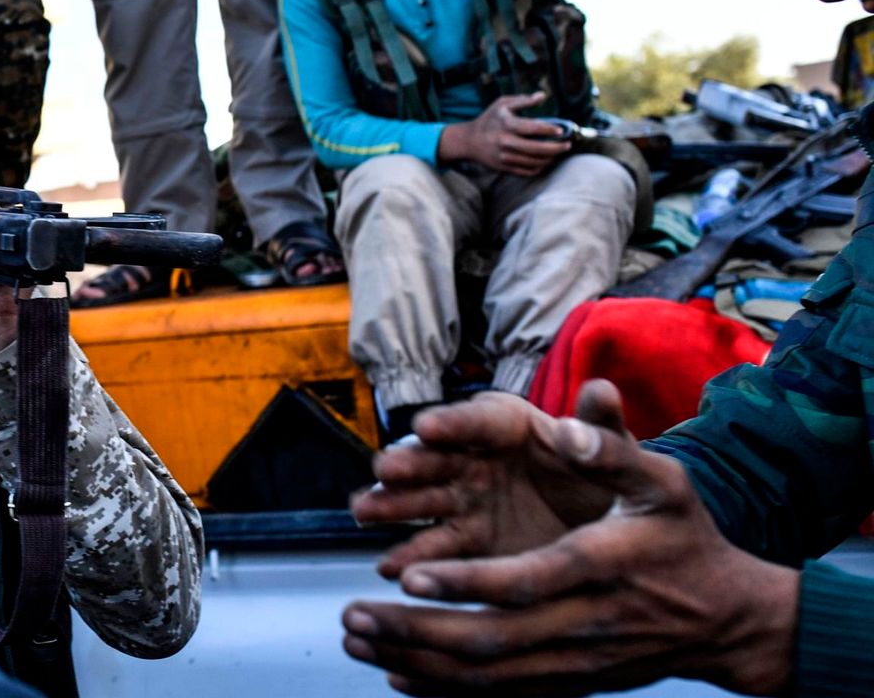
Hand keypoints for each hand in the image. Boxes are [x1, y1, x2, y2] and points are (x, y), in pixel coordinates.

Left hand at [343, 382, 799, 696]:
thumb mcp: (666, 482)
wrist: (727, 618)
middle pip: (493, 640)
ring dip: (416, 660)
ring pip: (488, 675)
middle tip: (354, 615)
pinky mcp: (570, 683)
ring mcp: (576, 662)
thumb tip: (579, 409)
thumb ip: (615, 448)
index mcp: (603, 567)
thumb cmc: (685, 539)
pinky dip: (444, 687)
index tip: (409, 576)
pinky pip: (500, 693)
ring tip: (357, 639)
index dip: (467, 583)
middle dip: (416, 630)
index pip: (527, 581)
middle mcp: (585, 624)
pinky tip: (396, 674)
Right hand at [354, 383, 628, 579]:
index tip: (426, 426)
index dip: (452, 423)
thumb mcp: (614, 452)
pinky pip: (434, 549)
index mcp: (509, 427)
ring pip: (421, 500)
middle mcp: (476, 459)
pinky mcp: (467, 542)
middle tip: (385, 469)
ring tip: (365, 512)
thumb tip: (602, 391)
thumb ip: (603, 427)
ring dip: (391, 504)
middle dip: (408, 462)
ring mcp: (466, 501)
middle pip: (436, 457)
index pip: (477, 421)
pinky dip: (412, 559)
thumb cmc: (609, 478)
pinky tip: (390, 567)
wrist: (608, 528)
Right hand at [438, 91, 569, 175]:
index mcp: (506, 124)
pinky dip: (539, 167)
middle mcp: (505, 141)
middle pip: (537, 148)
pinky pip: (527, 171)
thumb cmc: (489, 119)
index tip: (561, 131)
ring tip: (558, 153)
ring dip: (550, 158)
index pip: (533, 128)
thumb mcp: (502, 104)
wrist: (469, 141)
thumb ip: (523, 100)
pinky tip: (545, 161)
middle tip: (567, 145)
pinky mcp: (504, 167)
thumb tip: (542, 96)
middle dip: (556, 148)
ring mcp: (505, 156)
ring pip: (534, 162)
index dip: (550, 130)